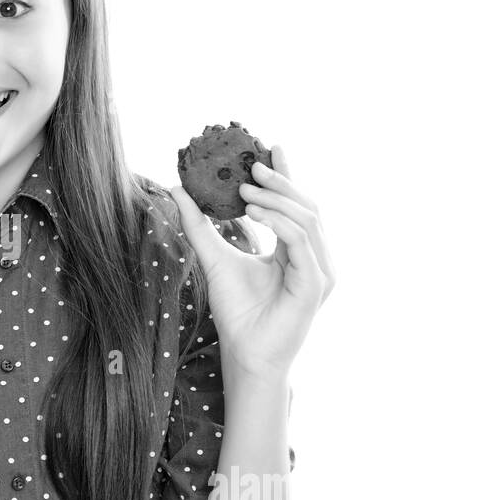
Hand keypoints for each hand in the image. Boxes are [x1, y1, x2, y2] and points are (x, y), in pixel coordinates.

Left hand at [169, 144, 334, 379]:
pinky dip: (279, 222)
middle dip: (280, 181)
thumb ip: (199, 225)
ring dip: (276, 199)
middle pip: (305, 206)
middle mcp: (315, 257)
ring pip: (306, 219)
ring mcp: (320, 270)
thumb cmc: (236, 312)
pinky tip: (255, 211)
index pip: (294, 204)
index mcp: (297, 250)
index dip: (286, 174)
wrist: (244, 353)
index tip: (269, 147)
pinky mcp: (317, 283)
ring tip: (244, 189)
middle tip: (253, 164)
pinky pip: (302, 242)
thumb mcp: (213, 257)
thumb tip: (178, 189)